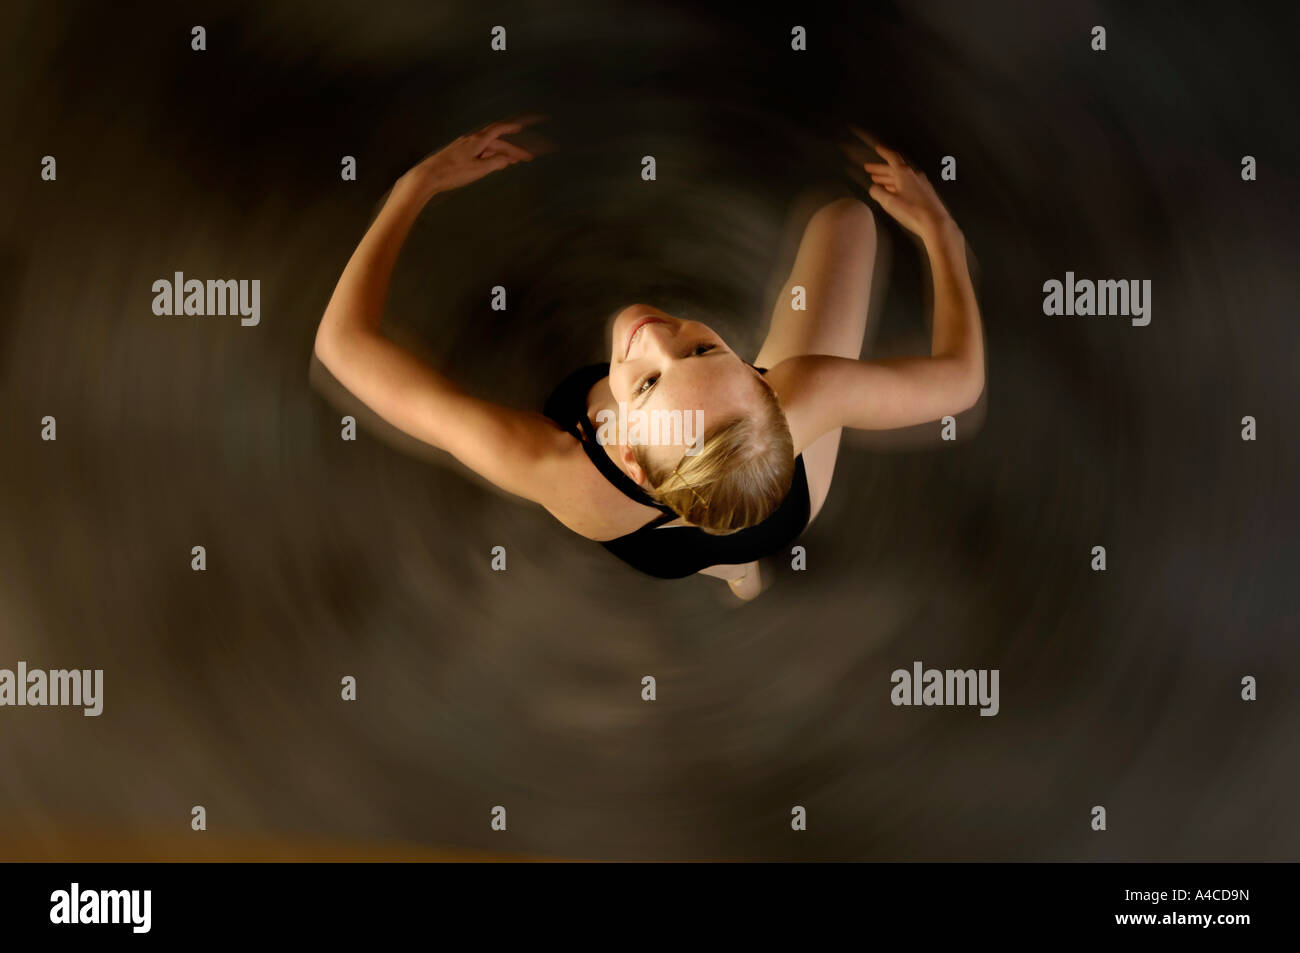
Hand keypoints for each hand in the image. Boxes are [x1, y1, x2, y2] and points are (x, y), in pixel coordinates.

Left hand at [402, 115, 547, 195]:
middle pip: (496, 142)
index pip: (498, 130)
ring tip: (513, 162)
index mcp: (477, 141)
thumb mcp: (478, 169)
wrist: (427, 177)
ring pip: (488, 148)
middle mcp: (471, 141)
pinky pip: (480, 152)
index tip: (522, 126)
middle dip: (512, 149)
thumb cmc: (452, 173)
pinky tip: (493, 163)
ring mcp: (464, 147)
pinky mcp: (458, 155)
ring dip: (502, 153)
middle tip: (526, 158)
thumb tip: (507, 158)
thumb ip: (495, 163)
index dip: (511, 127)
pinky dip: (491, 156)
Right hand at [851, 131, 954, 241]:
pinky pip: (908, 184)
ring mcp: (921, 183)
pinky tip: (893, 191)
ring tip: (878, 180)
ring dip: (889, 177)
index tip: (877, 149)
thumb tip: (873, 188)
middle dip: (881, 169)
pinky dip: (897, 184)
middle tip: (870, 170)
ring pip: (901, 177)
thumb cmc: (911, 211)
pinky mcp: (925, 192)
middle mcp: (914, 174)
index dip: (883, 152)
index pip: (892, 158)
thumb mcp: (889, 202)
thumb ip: (877, 192)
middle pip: (895, 168)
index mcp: (904, 173)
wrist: (935, 222)